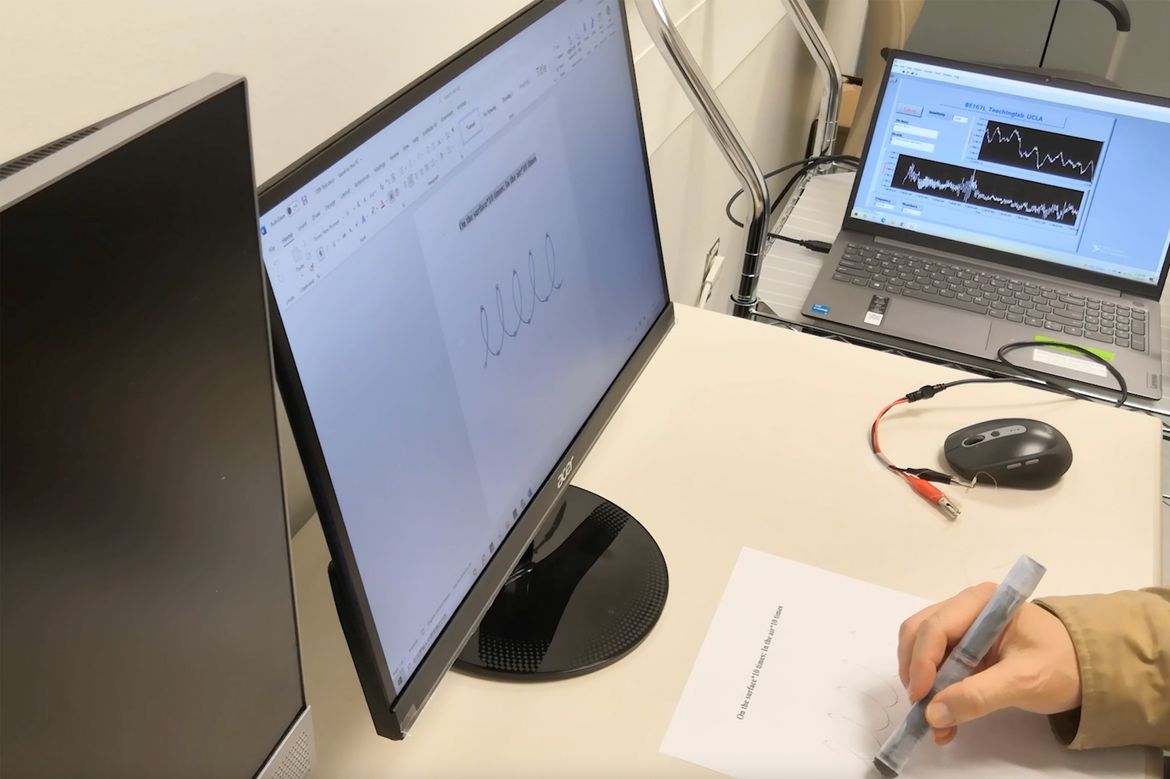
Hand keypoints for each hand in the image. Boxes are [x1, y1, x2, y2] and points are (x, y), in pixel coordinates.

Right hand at [897, 583, 1081, 744]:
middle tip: (922, 707)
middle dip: (915, 671)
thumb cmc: (1062, 666)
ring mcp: (962, 627)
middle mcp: (966, 607)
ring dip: (921, 685)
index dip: (922, 661)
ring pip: (921, 649)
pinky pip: (935, 666)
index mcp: (983, 602)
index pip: (936, 626)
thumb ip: (979, 695)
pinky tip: (944, 720)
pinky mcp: (963, 648)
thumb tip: (933, 713)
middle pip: (919, 633)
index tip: (921, 698)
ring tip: (935, 721)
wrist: (1088, 671)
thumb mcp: (1024, 681)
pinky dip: (933, 692)